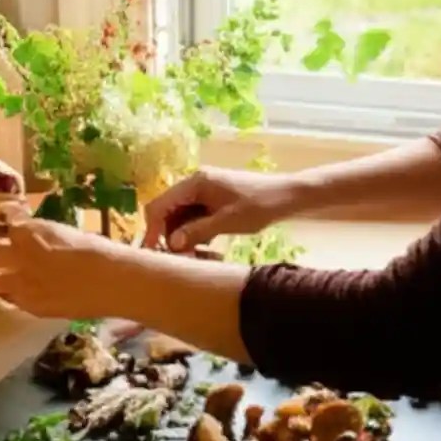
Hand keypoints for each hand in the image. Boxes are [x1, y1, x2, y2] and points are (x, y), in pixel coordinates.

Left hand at [0, 201, 132, 319]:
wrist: (113, 282)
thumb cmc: (101, 251)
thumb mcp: (70, 233)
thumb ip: (45, 234)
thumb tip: (35, 235)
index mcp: (30, 231)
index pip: (7, 217)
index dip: (9, 216)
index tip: (13, 217)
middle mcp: (18, 256)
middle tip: (10, 251)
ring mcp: (21, 284)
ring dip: (1, 274)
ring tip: (14, 275)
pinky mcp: (29, 306)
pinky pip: (9, 299)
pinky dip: (15, 293)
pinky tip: (28, 290)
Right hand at [143, 167, 306, 252]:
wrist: (287, 197)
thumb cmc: (259, 206)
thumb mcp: (227, 221)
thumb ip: (197, 231)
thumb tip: (171, 243)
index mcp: (195, 182)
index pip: (160, 204)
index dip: (153, 229)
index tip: (153, 252)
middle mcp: (195, 184)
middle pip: (168, 211)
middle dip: (168, 234)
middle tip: (178, 258)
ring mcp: (205, 192)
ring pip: (181, 216)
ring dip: (182, 236)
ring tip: (192, 255)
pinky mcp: (214, 201)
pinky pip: (195, 217)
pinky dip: (195, 232)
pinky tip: (205, 247)